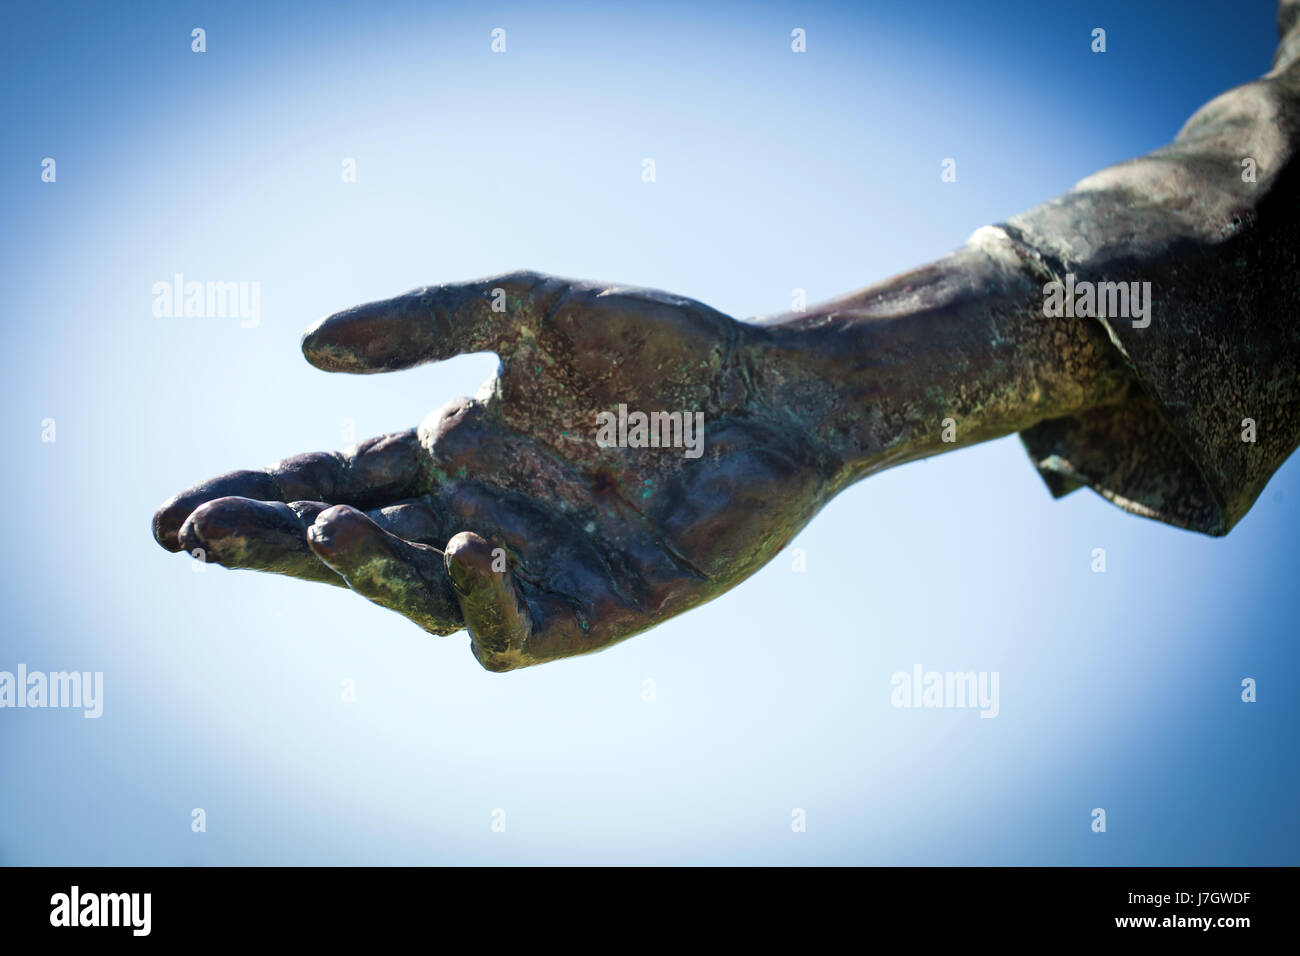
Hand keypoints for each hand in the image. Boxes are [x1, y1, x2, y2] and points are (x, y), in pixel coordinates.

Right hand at [152, 272, 835, 669]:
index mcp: (454, 457)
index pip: (334, 480)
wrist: (772, 390)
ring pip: (416, 597)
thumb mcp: (525, 310)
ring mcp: (534, 572)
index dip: (257, 496)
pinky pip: (514, 631)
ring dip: (364, 569)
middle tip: (198, 533)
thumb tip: (303, 350)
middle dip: (275, 542)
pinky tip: (468, 545)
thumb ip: (422, 324)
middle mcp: (478, 520)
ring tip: (323, 524)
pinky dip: (484, 598)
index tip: (176, 509)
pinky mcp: (595, 611)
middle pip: (354, 547)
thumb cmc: (660, 351)